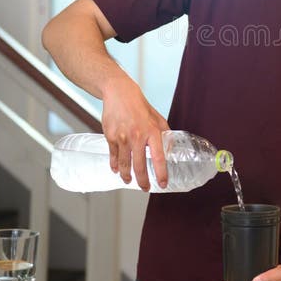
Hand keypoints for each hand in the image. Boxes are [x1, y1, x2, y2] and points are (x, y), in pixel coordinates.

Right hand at [101, 75, 169, 190]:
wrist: (118, 93)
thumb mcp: (157, 117)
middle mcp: (137, 136)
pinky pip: (113, 156)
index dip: (161, 173)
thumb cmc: (138, 104)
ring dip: (127, 176)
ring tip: (129, 181)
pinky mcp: (110, 137)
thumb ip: (164, 133)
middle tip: (145, 188)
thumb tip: (170, 148)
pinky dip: (115, 165)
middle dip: (142, 181)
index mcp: (152, 131)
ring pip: (124, 164)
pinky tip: (117, 170)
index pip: (158, 157)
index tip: (163, 183)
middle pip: (139, 166)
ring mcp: (122, 137)